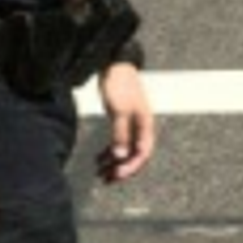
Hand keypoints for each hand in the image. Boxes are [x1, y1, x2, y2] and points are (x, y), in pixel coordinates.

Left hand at [96, 63, 156, 183]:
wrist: (114, 63)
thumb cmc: (119, 84)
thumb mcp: (119, 110)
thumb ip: (120, 133)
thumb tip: (119, 156)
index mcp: (145, 124)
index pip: (142, 153)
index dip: (131, 167)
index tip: (116, 175)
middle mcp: (140, 126)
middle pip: (134, 155)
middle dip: (121, 169)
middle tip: (106, 180)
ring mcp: (131, 123)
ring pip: (125, 150)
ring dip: (114, 163)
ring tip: (99, 173)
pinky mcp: (121, 119)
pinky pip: (118, 142)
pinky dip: (109, 152)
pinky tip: (98, 159)